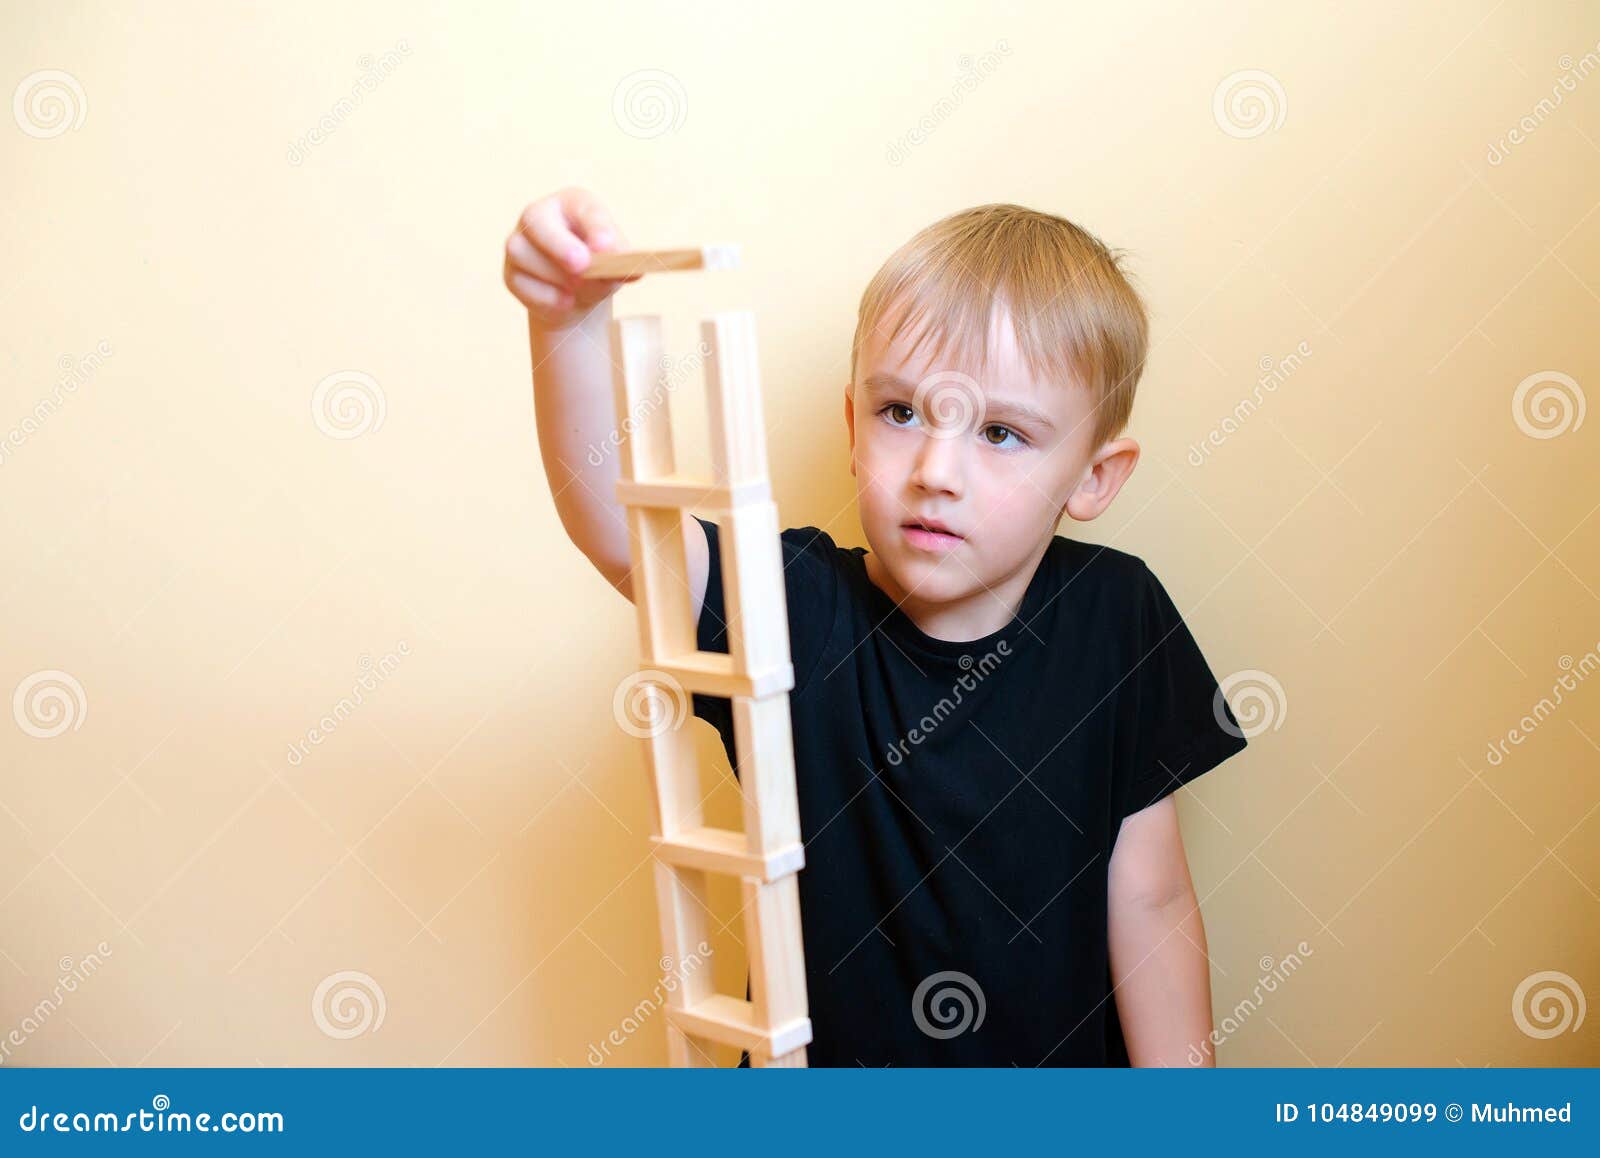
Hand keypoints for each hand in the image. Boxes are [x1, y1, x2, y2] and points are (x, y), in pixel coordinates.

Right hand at [503, 186, 639, 328]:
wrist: (579, 296)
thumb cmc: (600, 269)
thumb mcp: (616, 265)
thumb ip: (618, 265)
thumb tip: (615, 270)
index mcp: (573, 203)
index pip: (581, 205)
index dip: (594, 226)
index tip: (606, 247)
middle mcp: (539, 215)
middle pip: (536, 220)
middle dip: (559, 244)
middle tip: (582, 266)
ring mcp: (519, 243)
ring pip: (523, 253)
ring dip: (556, 276)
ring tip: (579, 289)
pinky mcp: (511, 273)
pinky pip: (521, 284)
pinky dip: (547, 297)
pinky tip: (566, 302)